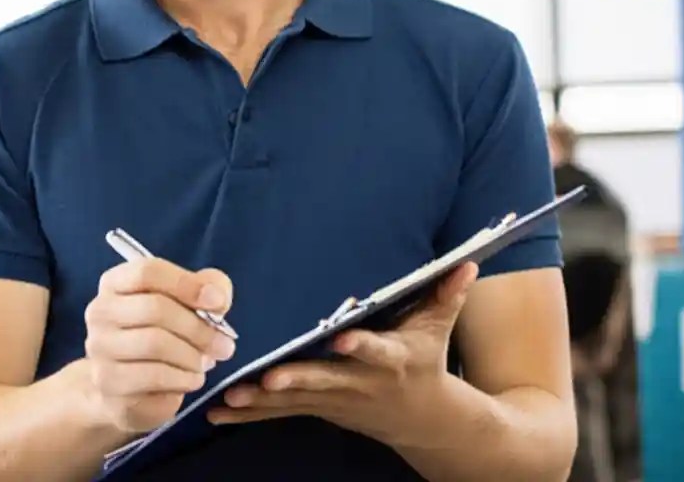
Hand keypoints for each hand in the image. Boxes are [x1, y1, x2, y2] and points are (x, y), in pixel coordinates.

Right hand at [84, 257, 236, 432]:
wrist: (125, 389)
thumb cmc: (160, 337)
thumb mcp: (185, 306)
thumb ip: (207, 288)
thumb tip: (217, 296)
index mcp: (115, 283)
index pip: (147, 272)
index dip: (187, 284)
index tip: (218, 302)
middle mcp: (100, 312)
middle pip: (154, 308)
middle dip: (198, 328)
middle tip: (225, 345)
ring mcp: (100, 348)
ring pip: (155, 344)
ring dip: (192, 356)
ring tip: (206, 363)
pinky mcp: (108, 382)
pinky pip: (154, 376)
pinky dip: (184, 378)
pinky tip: (192, 379)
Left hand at [207, 262, 478, 449]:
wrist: (425, 421)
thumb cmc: (427, 362)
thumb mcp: (438, 329)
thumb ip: (447, 294)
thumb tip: (467, 262)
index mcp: (390, 360)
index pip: (374, 351)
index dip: (359, 346)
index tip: (341, 338)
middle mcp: (360, 383)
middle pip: (325, 381)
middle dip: (296, 380)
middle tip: (269, 377)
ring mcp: (336, 400)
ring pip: (295, 401)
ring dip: (262, 399)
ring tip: (229, 395)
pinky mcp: (317, 409)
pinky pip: (279, 413)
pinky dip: (248, 414)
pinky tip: (216, 412)